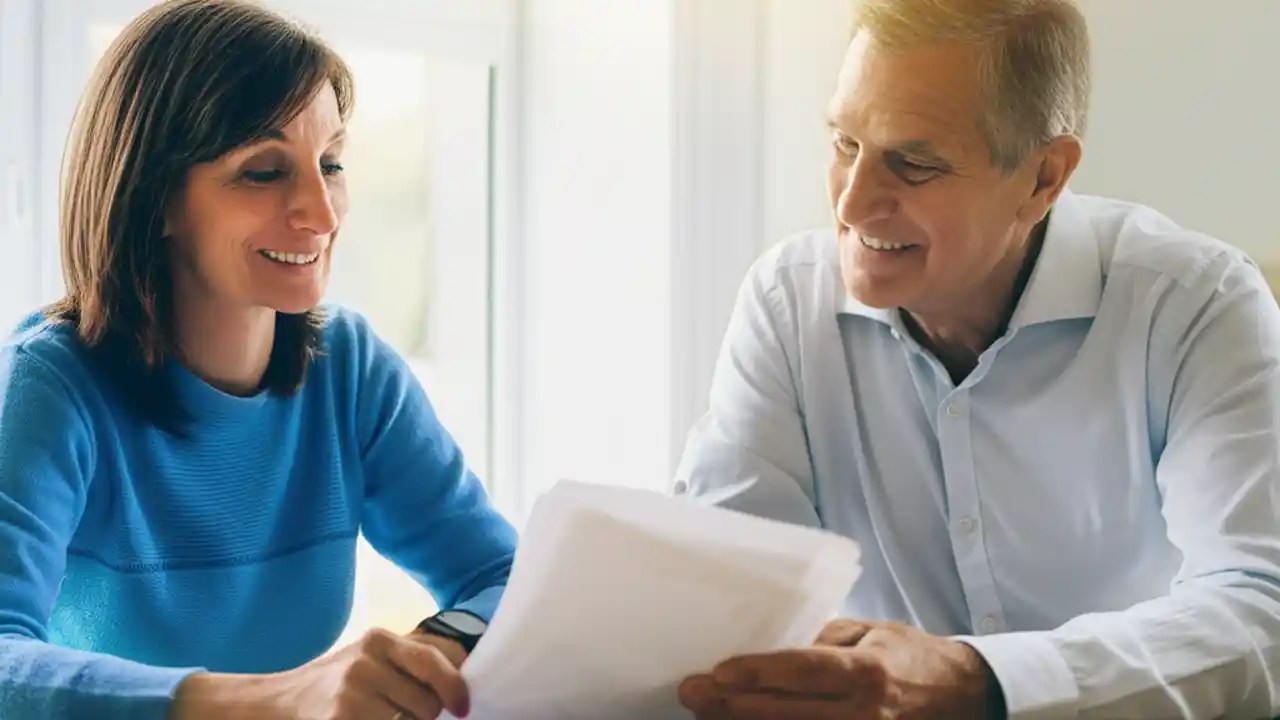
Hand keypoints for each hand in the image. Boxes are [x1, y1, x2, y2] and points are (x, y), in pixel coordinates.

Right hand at [170, 627, 469, 719]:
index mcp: (378, 639)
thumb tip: (465, 665)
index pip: (435, 661)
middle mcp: (365, 661)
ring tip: (378, 717)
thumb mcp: (373, 656)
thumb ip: (414, 657)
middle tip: (402, 713)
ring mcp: (351, 693)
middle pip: (428, 701)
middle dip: (425, 714)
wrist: (278, 703)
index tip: (463, 707)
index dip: (456, 687)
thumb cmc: (338, 682)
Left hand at [678, 619, 1003, 719]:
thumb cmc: (910, 656)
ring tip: (707, 712)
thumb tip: (769, 637)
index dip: (760, 673)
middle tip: (692, 693)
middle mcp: (865, 713)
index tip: (720, 670)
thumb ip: (822, 636)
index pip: (805, 671)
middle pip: (787, 714)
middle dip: (732, 705)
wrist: (964, 696)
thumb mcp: (870, 632)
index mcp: (868, 672)